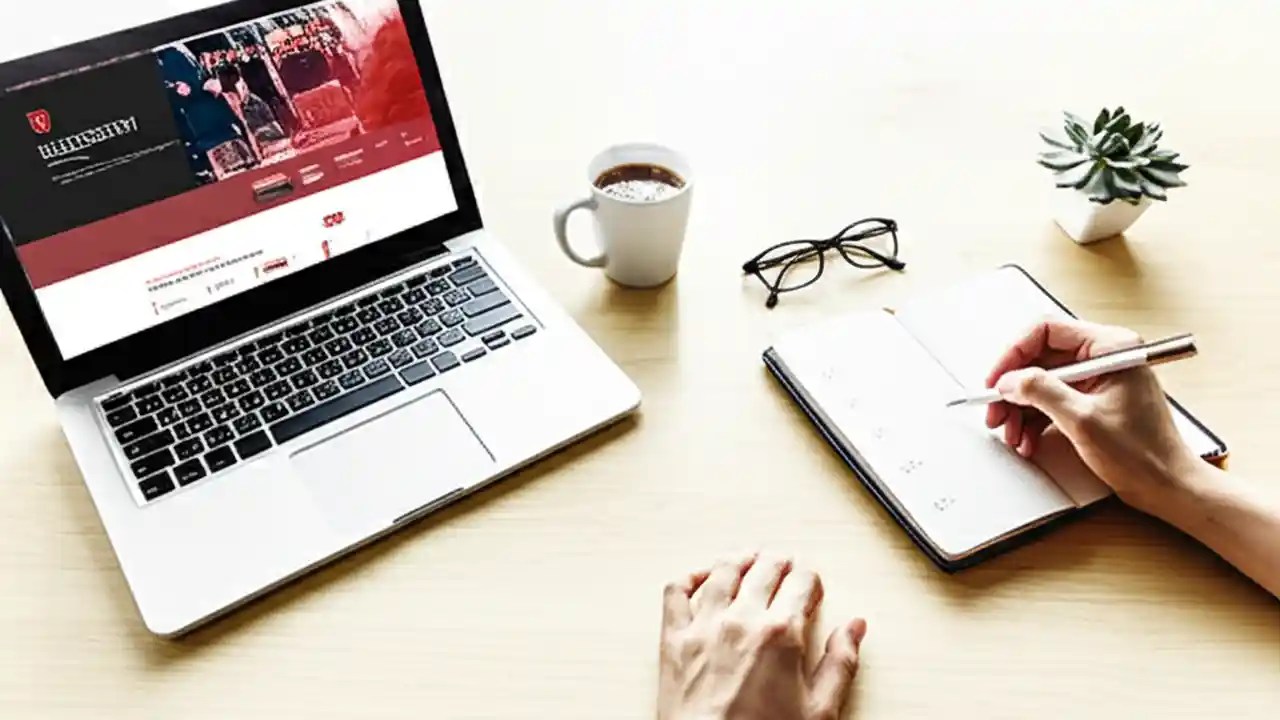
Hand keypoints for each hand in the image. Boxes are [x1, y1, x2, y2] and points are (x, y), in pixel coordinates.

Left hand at [658, 554, 866, 719]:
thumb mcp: (820, 711)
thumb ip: (841, 663)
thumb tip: (855, 628)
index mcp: (782, 633)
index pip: (802, 583)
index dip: (811, 580)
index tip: (813, 587)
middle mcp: (741, 619)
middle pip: (764, 568)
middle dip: (780, 562)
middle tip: (786, 565)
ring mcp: (703, 626)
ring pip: (722, 570)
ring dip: (741, 559)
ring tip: (750, 558)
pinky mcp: (673, 640)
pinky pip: (676, 591)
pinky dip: (690, 577)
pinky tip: (702, 577)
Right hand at [985, 318, 1201, 513]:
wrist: (1167, 487)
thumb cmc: (1143, 454)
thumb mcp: (1083, 420)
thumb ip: (1041, 392)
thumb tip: (1009, 380)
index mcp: (1110, 347)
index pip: (1046, 331)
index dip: (1014, 354)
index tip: (997, 380)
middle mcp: (1104, 357)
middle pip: (1040, 359)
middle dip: (1014, 389)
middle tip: (996, 412)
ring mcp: (1098, 379)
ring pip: (1042, 383)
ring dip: (1020, 409)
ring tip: (1012, 434)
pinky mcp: (1092, 400)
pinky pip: (1052, 401)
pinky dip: (1034, 420)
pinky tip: (1028, 440)